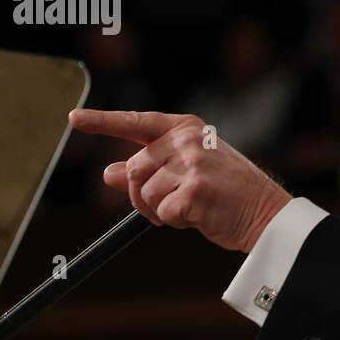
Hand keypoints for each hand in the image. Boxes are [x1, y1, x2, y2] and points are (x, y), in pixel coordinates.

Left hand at [68, 109, 291, 251]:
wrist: (266, 213)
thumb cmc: (228, 193)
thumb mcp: (188, 171)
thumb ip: (150, 168)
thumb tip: (109, 172)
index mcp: (186, 128)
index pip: (137, 123)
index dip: (103, 121)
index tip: (74, 117)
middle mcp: (187, 139)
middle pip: (133, 170)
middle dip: (141, 196)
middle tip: (169, 206)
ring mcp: (192, 162)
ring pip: (143, 194)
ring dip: (158, 212)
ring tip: (188, 210)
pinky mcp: (195, 189)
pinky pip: (161, 213)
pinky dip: (174, 222)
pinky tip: (198, 217)